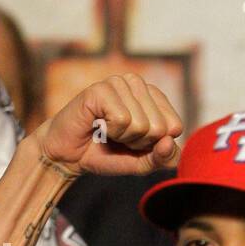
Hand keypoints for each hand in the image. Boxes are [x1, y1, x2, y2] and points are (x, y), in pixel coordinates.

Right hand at [35, 75, 181, 176]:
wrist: (68, 156)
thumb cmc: (106, 154)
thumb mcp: (143, 162)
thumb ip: (163, 158)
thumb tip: (169, 142)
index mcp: (153, 97)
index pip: (175, 126)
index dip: (154, 144)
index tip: (134, 141)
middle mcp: (138, 84)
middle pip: (159, 127)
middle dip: (138, 142)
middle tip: (118, 137)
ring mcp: (119, 83)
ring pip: (141, 124)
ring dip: (123, 137)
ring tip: (107, 130)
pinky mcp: (100, 88)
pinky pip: (122, 120)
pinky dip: (109, 131)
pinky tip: (97, 124)